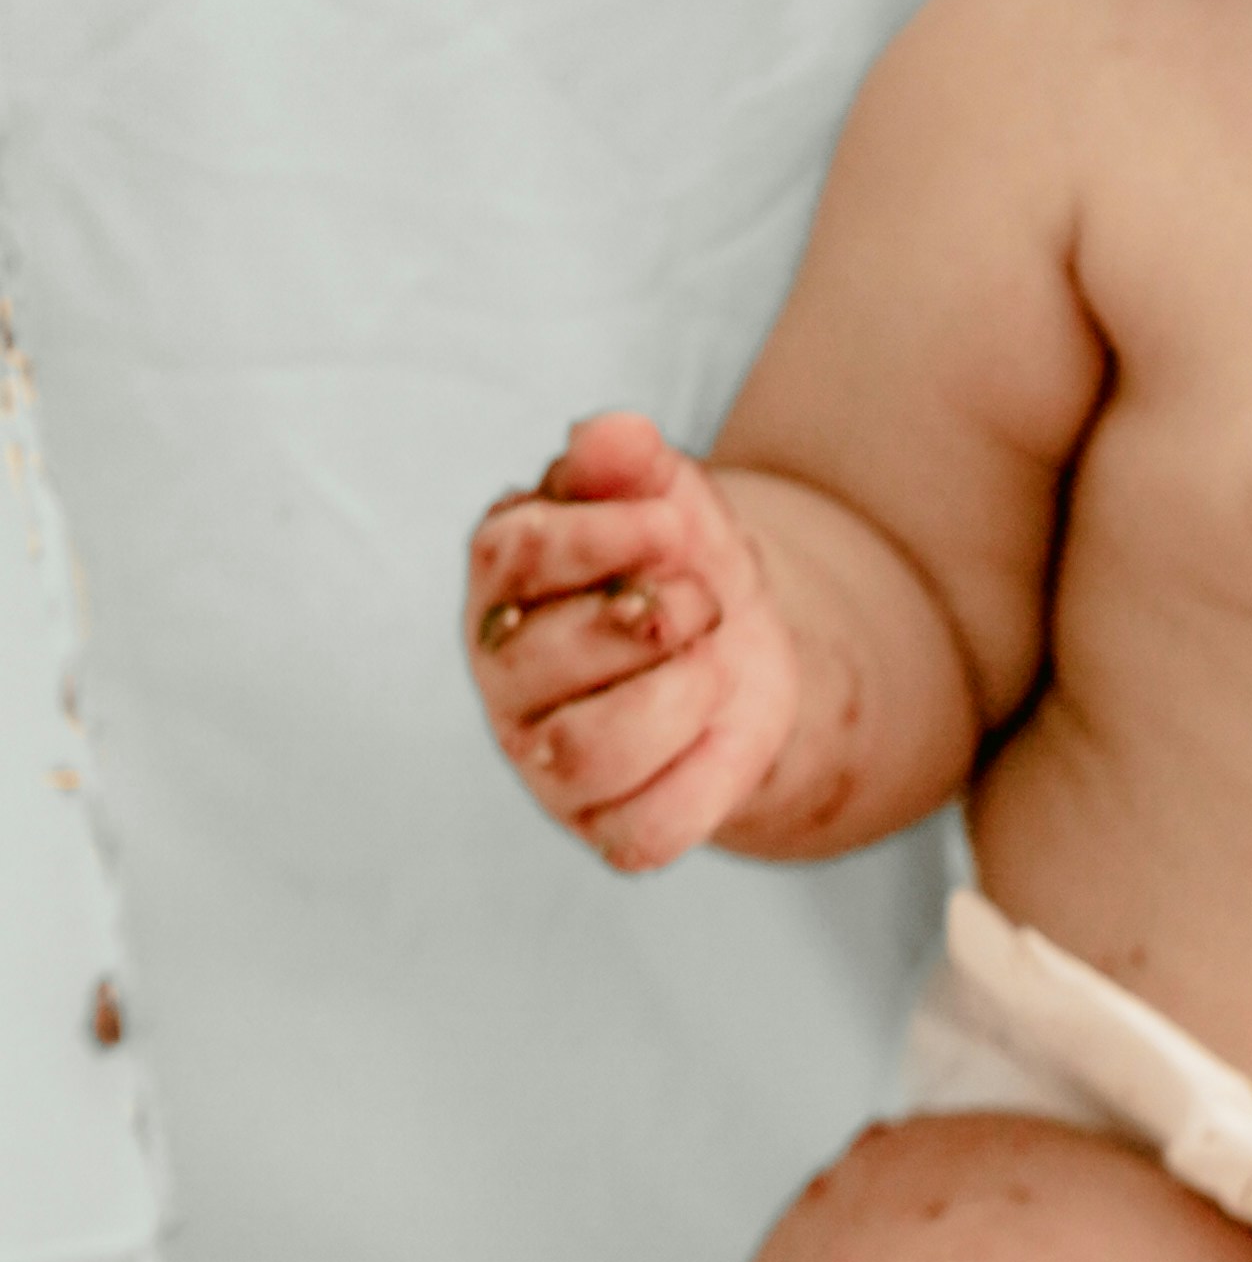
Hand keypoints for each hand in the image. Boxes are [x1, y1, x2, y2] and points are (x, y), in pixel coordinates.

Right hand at [464, 410, 800, 870]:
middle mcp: (506, 674)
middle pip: (542, 661)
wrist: (739, 642)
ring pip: (585, 754)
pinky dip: (702, 778)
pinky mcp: (606, 826)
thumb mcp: (664, 493)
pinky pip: (643, 831)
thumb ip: (629, 462)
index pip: (514, 556)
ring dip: (677, 696)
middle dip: (649, 619)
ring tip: (714, 659)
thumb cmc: (677, 559)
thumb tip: (612, 431)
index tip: (673, 524)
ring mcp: (547, 760)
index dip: (602, 537)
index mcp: (502, 577)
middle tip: (702, 597)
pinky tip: (719, 724)